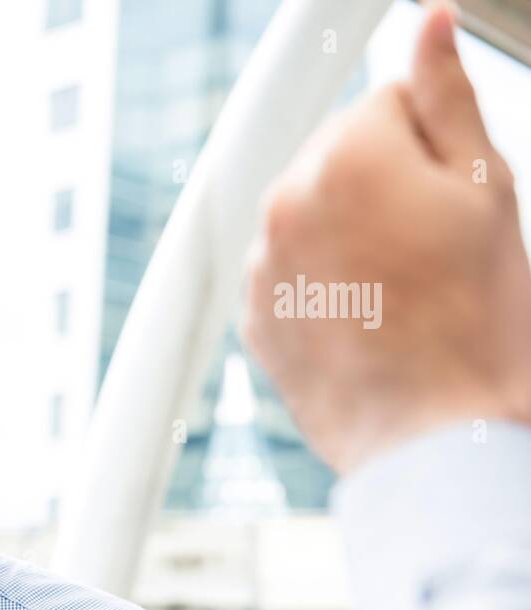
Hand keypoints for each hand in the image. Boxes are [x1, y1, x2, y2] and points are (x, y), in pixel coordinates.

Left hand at [240, 2, 530, 474]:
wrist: (437, 437)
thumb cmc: (476, 322)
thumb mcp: (487, 192)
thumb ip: (446, 96)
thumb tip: (427, 22)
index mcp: (342, 158)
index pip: (385, 103)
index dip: (432, 146)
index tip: (452, 197)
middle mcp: (283, 206)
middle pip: (338, 157)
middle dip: (382, 184)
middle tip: (431, 250)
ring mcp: (261, 267)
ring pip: (311, 216)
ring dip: (348, 234)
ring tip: (401, 292)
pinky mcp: (253, 319)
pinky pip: (289, 273)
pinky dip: (321, 283)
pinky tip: (368, 319)